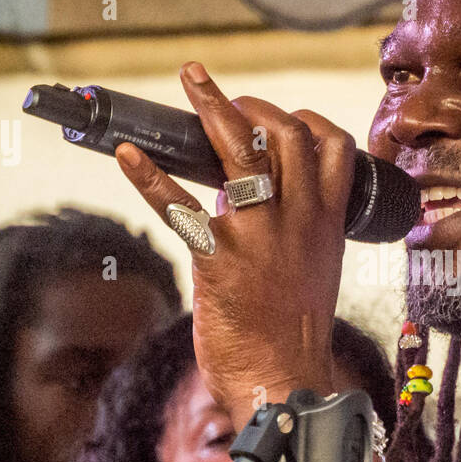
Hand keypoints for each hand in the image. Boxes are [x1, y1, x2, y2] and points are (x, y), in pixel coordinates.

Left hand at [116, 61, 355, 428]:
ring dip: (211, 108)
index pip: (332, 145)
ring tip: (191, 82)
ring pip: (240, 152)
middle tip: (220, 97)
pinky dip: (148, 176)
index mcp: (327, 221)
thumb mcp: (314, 267)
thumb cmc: (294, 331)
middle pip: (285, 134)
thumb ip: (293, 226)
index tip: (280, 116)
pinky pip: (180, 206)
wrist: (285, 380)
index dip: (305, 119)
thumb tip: (250, 194)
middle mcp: (299, 219)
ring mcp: (260, 236)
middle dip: (251, 104)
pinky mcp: (219, 258)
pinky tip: (128, 155)